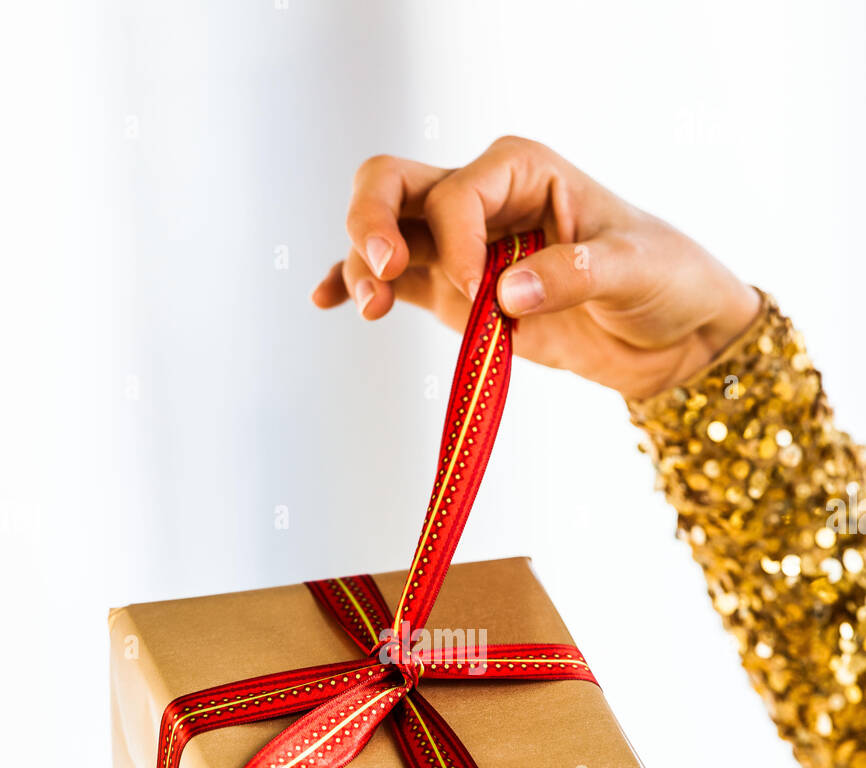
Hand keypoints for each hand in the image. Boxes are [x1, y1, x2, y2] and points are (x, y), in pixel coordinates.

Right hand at [312, 136, 759, 399]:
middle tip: (380, 273)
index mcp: (521, 171)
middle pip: (394, 185)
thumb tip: (507, 292)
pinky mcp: (456, 295)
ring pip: (385, 235)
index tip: (477, 289)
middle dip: (373, 222)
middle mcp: (481, 201)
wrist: (673, 334)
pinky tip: (328, 300)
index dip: (454, 239)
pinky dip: (356, 286)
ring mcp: (461, 248)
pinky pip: (395, 281)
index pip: (457, 191)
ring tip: (371, 307)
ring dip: (362, 265)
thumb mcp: (634, 268)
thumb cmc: (664, 278)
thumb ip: (574, 272)